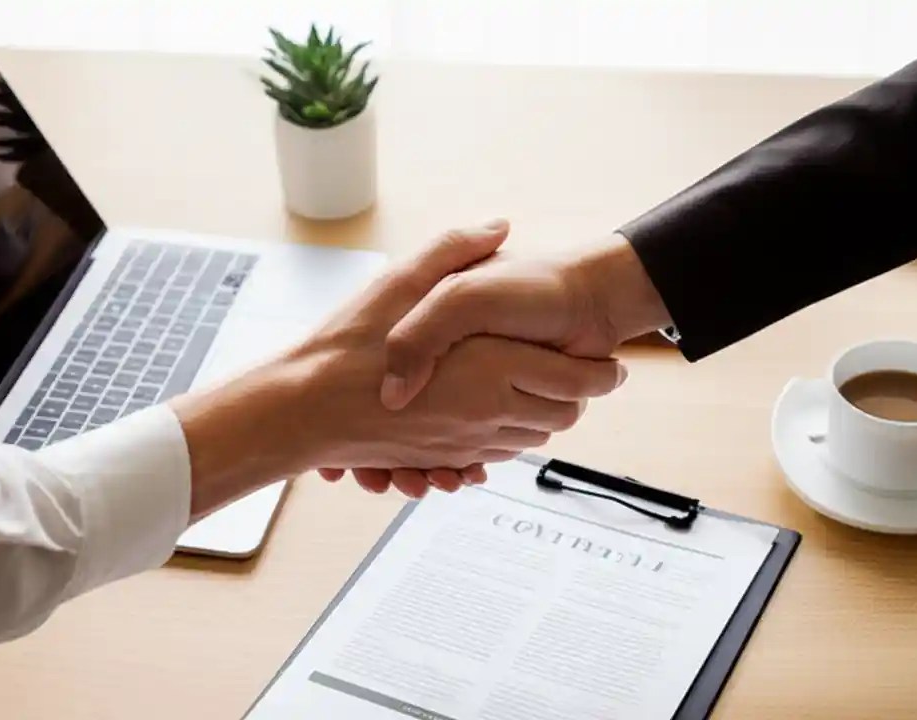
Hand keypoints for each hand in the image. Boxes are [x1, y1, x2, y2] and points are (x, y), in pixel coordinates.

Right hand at [170, 221, 625, 516]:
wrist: (304, 408)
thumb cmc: (352, 344)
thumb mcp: (404, 280)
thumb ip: (456, 249)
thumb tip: (497, 224)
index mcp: (492, 368)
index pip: (577, 380)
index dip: (602, 373)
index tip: (612, 363)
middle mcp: (487, 411)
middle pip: (562, 415)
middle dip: (578, 397)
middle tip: (587, 376)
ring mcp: (466, 441)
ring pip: (529, 439)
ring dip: (541, 419)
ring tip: (542, 391)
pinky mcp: (442, 457)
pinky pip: (492, 456)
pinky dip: (504, 440)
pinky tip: (494, 417)